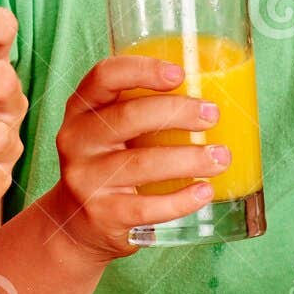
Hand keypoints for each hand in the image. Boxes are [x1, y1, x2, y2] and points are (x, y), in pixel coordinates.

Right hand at [44, 55, 226, 261]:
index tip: (180, 74)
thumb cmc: (106, 164)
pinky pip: (147, 206)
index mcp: (81, 109)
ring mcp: (86, 179)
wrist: (73, 223)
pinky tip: (204, 192)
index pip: (104, 77)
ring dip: (189, 159)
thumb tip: (207, 98)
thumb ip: (138, 111)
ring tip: (220, 157)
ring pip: (142, 163)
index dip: (142, 70)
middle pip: (128, 117)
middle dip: (177, 112)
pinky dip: (181, 200)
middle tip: (212, 115)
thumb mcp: (107, 131)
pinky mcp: (102, 214)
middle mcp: (77, 140)